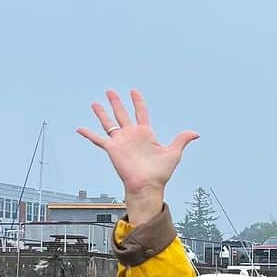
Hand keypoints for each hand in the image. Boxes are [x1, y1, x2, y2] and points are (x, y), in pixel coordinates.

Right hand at [76, 90, 198, 223]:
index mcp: (145, 134)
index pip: (141, 113)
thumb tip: (196, 133)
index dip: (138, 102)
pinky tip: (80, 128)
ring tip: (95, 103)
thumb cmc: (161, 173)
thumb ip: (182, 140)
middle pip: (122, 114)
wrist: (148, 186)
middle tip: (111, 90)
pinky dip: (89, 134)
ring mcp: (121, 142)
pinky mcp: (112, 149)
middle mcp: (131, 135)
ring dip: (102, 113)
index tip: (134, 90)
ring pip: (109, 123)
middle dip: (117, 102)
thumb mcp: (173, 153)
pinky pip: (98, 139)